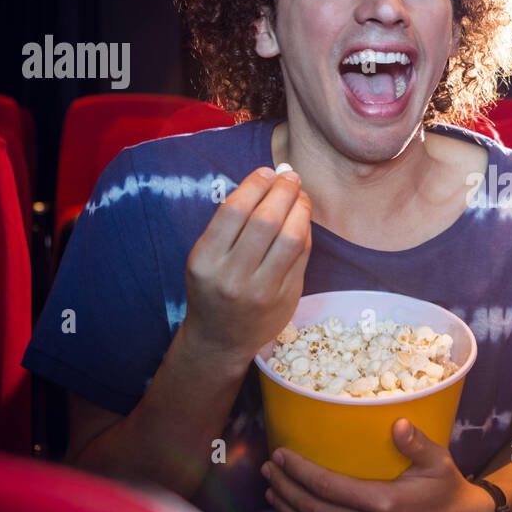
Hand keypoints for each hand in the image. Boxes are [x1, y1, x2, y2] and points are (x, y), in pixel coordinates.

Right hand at [182, 166, 312, 369]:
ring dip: (300, 208)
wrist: (220, 339)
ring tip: (300, 195)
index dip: (255, 185)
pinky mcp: (286, 298)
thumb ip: (231, 224)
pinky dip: (306, 231)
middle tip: (290, 177)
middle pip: (266, 220)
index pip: (234, 210)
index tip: (267, 172)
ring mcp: (261, 290)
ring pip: (291, 238)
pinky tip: (302, 219)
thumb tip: (268, 180)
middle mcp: (232, 276)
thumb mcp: (206, 257)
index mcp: (205, 260)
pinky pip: (302, 256)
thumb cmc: (212, 288)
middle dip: (282, 191)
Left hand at [261, 419, 495, 511]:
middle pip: (314, 509)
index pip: (328, 486)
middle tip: (269, 469)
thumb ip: (415, 442)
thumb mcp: (438, 460)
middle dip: (286, 488)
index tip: (281, 455)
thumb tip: (397, 422)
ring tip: (272, 493)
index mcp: (384, 502)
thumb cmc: (449, 489)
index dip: (299, 470)